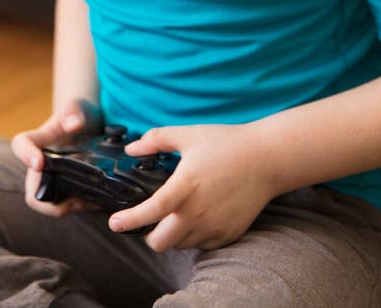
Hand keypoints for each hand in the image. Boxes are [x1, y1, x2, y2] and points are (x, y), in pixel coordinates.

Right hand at [11, 98, 102, 216]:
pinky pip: (63, 206)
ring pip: (47, 204)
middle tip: (77, 198)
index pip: (21, 145)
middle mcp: (40, 163)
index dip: (26, 155)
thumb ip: (74, 111)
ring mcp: (49, 177)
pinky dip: (79, 207)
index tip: (38, 163)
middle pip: (33, 192)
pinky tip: (98, 201)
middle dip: (52, 202)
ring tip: (92, 200)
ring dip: (68, 207)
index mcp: (40, 139)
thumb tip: (73, 124)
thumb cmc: (78, 114)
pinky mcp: (62, 187)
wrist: (88, 123)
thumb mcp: (79, 107)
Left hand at [108, 124, 277, 250]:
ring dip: (172, 235)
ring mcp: (214, 225)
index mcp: (185, 186)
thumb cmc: (227, 143)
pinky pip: (202, 245)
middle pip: (161, 242)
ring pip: (181, 245)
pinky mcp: (229, 233)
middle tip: (148, 222)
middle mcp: (198, 211)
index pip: (150, 212)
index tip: (114, 223)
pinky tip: (196, 217)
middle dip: (148, 236)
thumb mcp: (189, 134)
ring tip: (175, 215)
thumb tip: (132, 148)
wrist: (266, 158)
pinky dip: (193, 237)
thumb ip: (157, 140)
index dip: (129, 220)